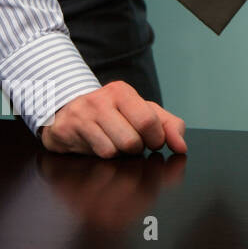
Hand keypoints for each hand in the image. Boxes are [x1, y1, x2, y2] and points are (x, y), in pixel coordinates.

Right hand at [38, 81, 187, 157]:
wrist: (65, 113)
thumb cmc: (113, 115)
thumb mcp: (142, 113)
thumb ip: (169, 126)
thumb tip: (181, 147)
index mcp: (123, 92)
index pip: (148, 121)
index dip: (155, 139)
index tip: (152, 141)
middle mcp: (101, 100)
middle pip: (131, 141)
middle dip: (136, 149)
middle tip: (131, 143)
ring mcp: (81, 115)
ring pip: (114, 151)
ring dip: (119, 154)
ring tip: (113, 142)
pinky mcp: (67, 131)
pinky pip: (96, 155)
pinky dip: (102, 156)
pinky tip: (97, 145)